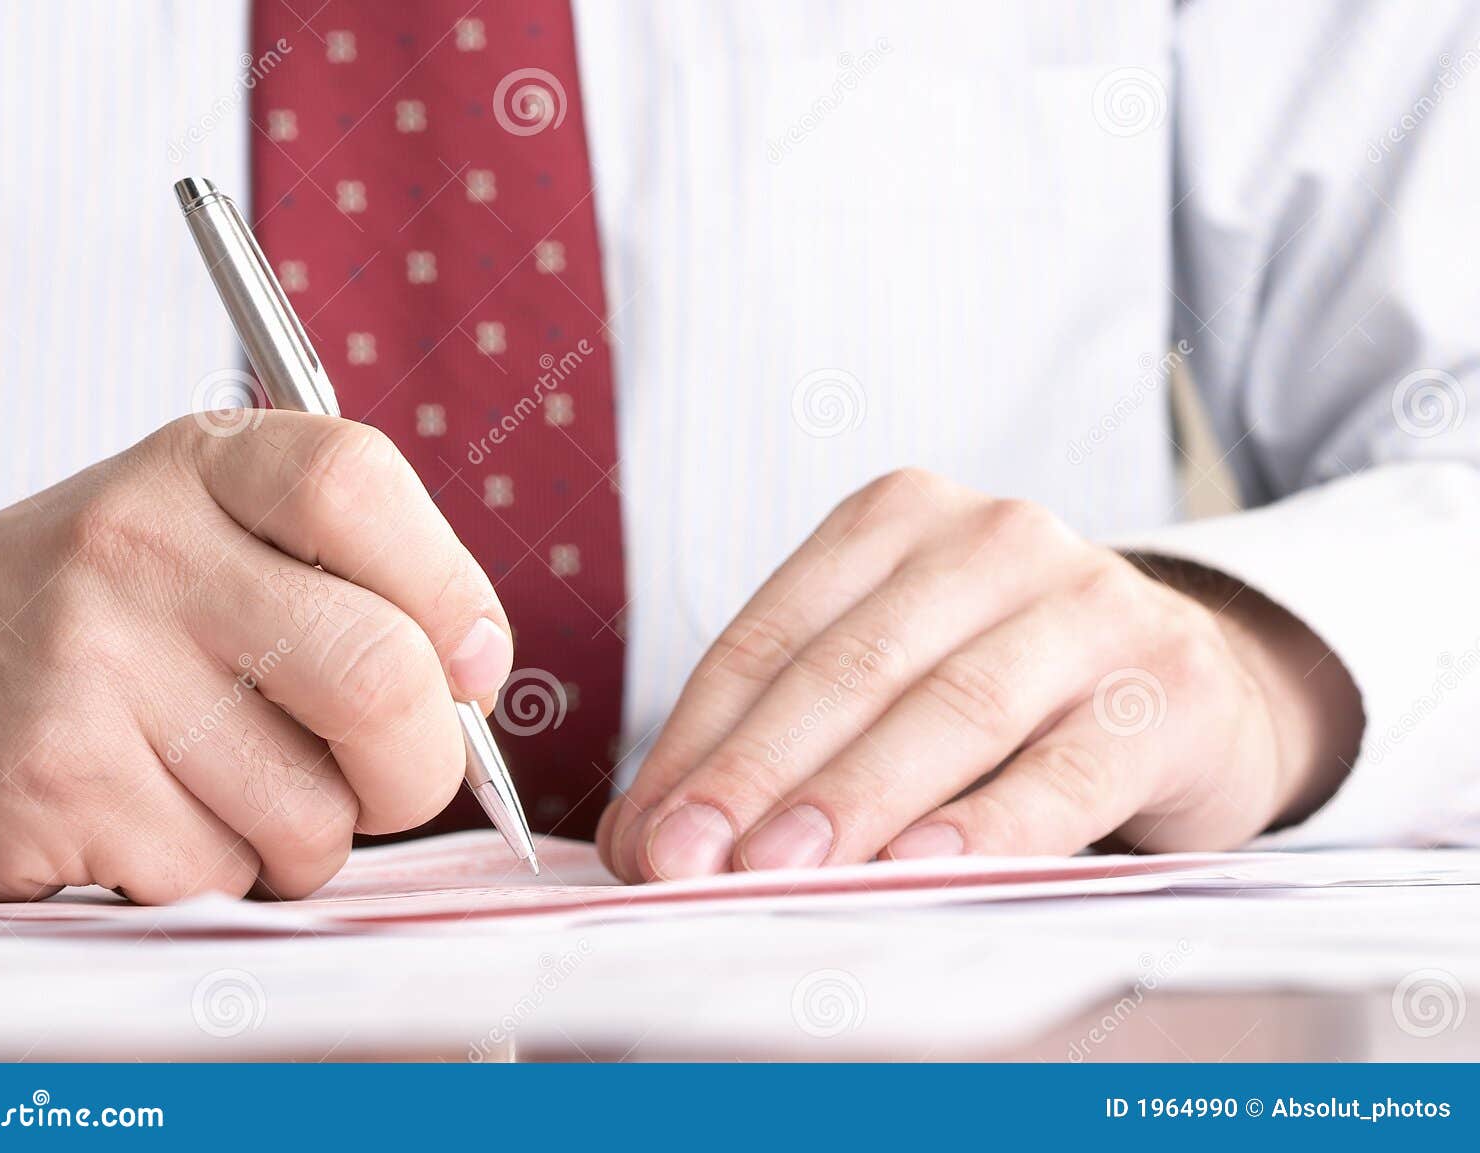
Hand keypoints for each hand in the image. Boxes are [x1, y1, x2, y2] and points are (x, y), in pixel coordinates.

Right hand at [0, 413, 512, 902]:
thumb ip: (352, 583)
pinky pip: (222, 873)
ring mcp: (91, 662)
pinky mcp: (56, 782)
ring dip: (304, 835)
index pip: (359, 484)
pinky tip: (150, 819)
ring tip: (226, 787)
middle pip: (380, 675)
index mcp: (202, 464)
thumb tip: (481, 682)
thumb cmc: (96, 619)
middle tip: (388, 776)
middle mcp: (143, 545)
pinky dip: (218, 874)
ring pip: (313, 808)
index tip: (468, 665)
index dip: (451, 593)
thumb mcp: (209, 539)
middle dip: (419, 765)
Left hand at [598, 470, 1361, 880]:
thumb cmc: (1010, 690)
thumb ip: (781, 739)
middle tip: (685, 863)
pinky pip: (1062, 769)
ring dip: (851, 800)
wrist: (1190, 686)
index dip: (698, 741)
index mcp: (898, 520)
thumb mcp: (892, 680)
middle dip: (754, 775)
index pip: (770, 636)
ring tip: (776, 874)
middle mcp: (993, 539)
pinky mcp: (1161, 689)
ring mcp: (1087, 604)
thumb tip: (649, 837)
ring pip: (948, 708)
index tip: (646, 834)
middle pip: (848, 668)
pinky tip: (923, 865)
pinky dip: (988, 822)